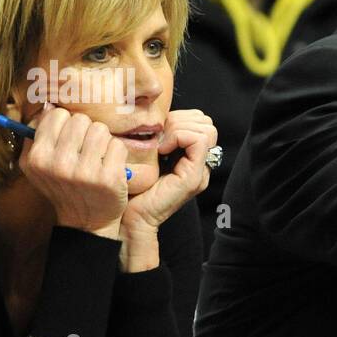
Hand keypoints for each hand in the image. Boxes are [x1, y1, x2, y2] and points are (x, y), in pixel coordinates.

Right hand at [18, 105, 128, 238]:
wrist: (86, 220)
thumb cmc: (64, 186)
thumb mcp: (37, 166)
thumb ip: (35, 136)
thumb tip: (47, 106)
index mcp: (38, 158)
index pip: (56, 115)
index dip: (66, 122)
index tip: (70, 137)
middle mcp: (59, 165)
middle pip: (80, 119)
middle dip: (86, 130)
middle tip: (87, 148)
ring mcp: (85, 172)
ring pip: (100, 129)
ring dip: (103, 140)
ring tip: (98, 156)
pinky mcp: (109, 178)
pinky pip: (117, 145)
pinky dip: (117, 153)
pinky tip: (110, 166)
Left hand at [120, 109, 216, 233]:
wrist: (131, 219)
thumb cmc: (133, 188)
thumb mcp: (148, 155)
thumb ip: (160, 139)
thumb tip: (160, 118)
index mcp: (192, 159)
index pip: (200, 122)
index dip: (180, 118)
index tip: (158, 133)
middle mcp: (201, 165)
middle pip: (206, 123)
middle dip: (180, 121)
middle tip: (159, 138)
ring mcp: (200, 172)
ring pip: (205, 129)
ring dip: (178, 129)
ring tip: (159, 145)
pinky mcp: (194, 177)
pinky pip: (198, 140)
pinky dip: (178, 137)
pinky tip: (161, 150)